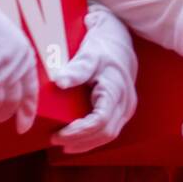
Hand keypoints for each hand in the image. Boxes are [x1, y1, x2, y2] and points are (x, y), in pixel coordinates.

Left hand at [50, 5, 138, 153]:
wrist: (120, 37)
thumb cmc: (103, 45)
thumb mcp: (89, 53)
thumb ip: (76, 69)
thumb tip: (59, 82)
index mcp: (117, 90)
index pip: (100, 122)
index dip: (79, 133)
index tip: (59, 135)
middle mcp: (126, 101)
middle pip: (106, 133)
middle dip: (80, 141)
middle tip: (55, 140)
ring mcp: (127, 106)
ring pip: (110, 134)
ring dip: (87, 142)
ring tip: (63, 143)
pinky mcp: (124, 108)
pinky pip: (110, 128)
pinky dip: (93, 137)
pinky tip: (77, 138)